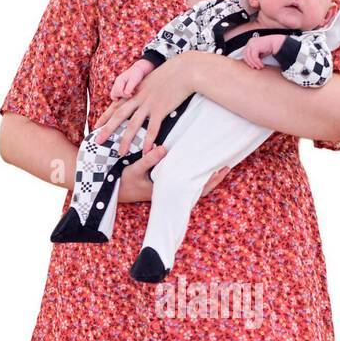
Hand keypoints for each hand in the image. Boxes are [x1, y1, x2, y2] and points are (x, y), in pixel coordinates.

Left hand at [92, 51, 202, 156]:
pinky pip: (153, 128)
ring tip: (121, 153)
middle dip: (107, 129)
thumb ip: (143, 90)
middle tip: (97, 141)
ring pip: (133, 125)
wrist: (183, 70)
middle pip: (119, 116)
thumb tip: (139, 97)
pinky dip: (148, 141)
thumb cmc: (170, 74)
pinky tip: (145, 151)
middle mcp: (138, 98)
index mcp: (135, 91)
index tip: (95, 126)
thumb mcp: (151, 80)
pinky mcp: (161, 109)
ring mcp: (149, 104)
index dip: (105, 116)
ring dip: (126, 140)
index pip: (116, 105)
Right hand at [111, 58, 153, 99]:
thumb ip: (130, 87)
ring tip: (130, 94)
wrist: (138, 69)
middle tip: (130, 95)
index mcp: (119, 80)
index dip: (124, 95)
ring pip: (114, 94)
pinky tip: (129, 93)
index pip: (118, 91)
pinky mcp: (119, 86)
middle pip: (113, 94)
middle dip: (121, 96)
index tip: (131, 94)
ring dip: (121, 96)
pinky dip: (121, 95)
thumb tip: (126, 93)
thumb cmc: (137, 74)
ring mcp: (117, 84)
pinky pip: (117, 93)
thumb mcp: (134, 80)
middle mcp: (116, 82)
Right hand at [118, 150, 232, 204]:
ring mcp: (169, 189)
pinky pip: (184, 180)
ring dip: (206, 176)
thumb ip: (148, 159)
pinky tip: (199, 163)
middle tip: (228, 166)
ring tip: (218, 164)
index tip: (221, 169)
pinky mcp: (164, 184)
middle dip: (214, 179)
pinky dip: (194, 173)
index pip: (195, 189)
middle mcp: (171, 192)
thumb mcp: (134, 169)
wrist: (111, 191)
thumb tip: (164, 148)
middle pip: (199, 189)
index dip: (210, 180)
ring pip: (193, 185)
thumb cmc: (122, 182)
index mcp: (168, 190)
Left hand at [241, 33, 284, 68]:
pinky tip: (261, 65)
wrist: (276, 43)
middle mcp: (250, 42)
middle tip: (255, 67)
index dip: (248, 60)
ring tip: (259, 67)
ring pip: (249, 56)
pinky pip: (254, 57)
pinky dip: (257, 62)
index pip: (245, 52)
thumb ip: (255, 55)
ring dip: (254, 63)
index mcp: (250, 42)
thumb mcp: (260, 52)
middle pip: (245, 54)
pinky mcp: (255, 46)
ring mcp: (252, 43)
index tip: (252, 65)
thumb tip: (252, 62)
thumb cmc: (269, 47)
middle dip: (250, 62)